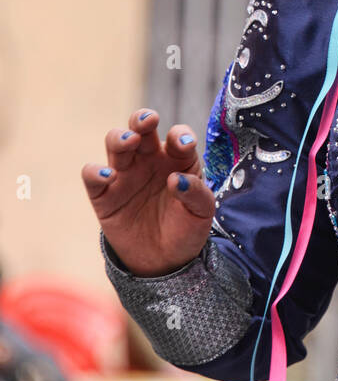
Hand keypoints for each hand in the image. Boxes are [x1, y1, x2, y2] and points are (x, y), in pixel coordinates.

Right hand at [81, 108, 215, 276]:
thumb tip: (177, 179)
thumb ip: (197, 193)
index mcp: (177, 159)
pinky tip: (108, 177)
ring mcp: (125, 174)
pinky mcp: (103, 194)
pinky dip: (95, 172)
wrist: (164, 261)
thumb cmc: (187, 229)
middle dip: (142, 119)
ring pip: (116, 143)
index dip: (180, 135)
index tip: (184, 144)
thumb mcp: (202, 214)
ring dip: (120, 137)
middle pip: (141, 129)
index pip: (178, 138)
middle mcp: (149, 160)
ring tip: (129, 141)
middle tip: (149, 120)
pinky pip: (92, 176)